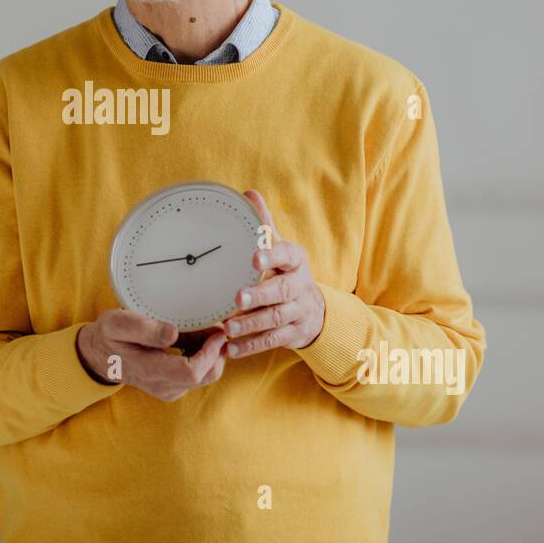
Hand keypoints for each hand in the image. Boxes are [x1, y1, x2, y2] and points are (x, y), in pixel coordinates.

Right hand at [78, 310, 227, 401]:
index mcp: (150, 371)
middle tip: (220, 329)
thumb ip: (144, 329)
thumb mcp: (118, 324)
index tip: (217, 332)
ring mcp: (169, 389)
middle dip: (217, 353)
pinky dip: (205, 358)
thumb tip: (173, 333)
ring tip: (211, 331)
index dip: (210, 353)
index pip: (192, 372)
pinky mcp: (173, 387)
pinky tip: (199, 340)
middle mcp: (163, 386)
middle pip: (205, 376)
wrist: (100, 355)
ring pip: (205, 377)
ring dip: (214, 355)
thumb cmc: (109, 336)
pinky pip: (198, 376)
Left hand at [220, 189, 325, 357]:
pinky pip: (272, 341)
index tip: (254, 258)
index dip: (272, 256)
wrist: (315, 310)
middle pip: (282, 291)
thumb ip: (264, 225)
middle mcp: (300, 286)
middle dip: (260, 295)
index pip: (287, 255)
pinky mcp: (294, 334)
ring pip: (276, 319)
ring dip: (251, 324)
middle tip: (237, 298)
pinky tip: (231, 348)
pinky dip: (251, 346)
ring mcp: (298, 312)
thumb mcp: (281, 248)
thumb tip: (248, 193)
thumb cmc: (287, 272)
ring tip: (228, 327)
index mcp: (296, 261)